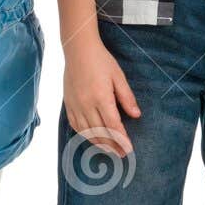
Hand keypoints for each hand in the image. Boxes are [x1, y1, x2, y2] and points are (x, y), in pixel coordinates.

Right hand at [63, 36, 140, 156]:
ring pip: (86, 131)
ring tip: (109, 150)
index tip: (128, 149)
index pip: (112, 124)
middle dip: (112, 145)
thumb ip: (126, 97)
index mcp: (101, 97)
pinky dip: (84, 134)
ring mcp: (75, 105)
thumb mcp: (118, 76)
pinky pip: (75, 124)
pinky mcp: (68, 103)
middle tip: (121, 154)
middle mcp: (86, 104)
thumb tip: (136, 115)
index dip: (121, 139)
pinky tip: (91, 138)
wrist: (78, 50)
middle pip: (99, 132)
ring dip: (98, 143)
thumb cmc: (101, 61)